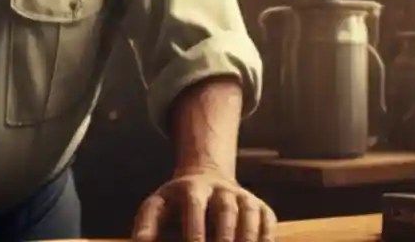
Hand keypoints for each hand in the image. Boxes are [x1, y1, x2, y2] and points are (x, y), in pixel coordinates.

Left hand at [132, 166, 275, 241]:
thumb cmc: (177, 203)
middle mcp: (221, 189)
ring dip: (247, 239)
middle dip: (224, 236)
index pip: (195, 206)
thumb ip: (146, 225)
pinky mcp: (261, 207)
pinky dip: (265, 239)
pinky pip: (268, 223)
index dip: (195, 228)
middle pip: (226, 211)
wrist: (208, 179)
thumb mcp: (157, 206)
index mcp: (192, 187)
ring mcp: (244, 197)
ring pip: (250, 216)